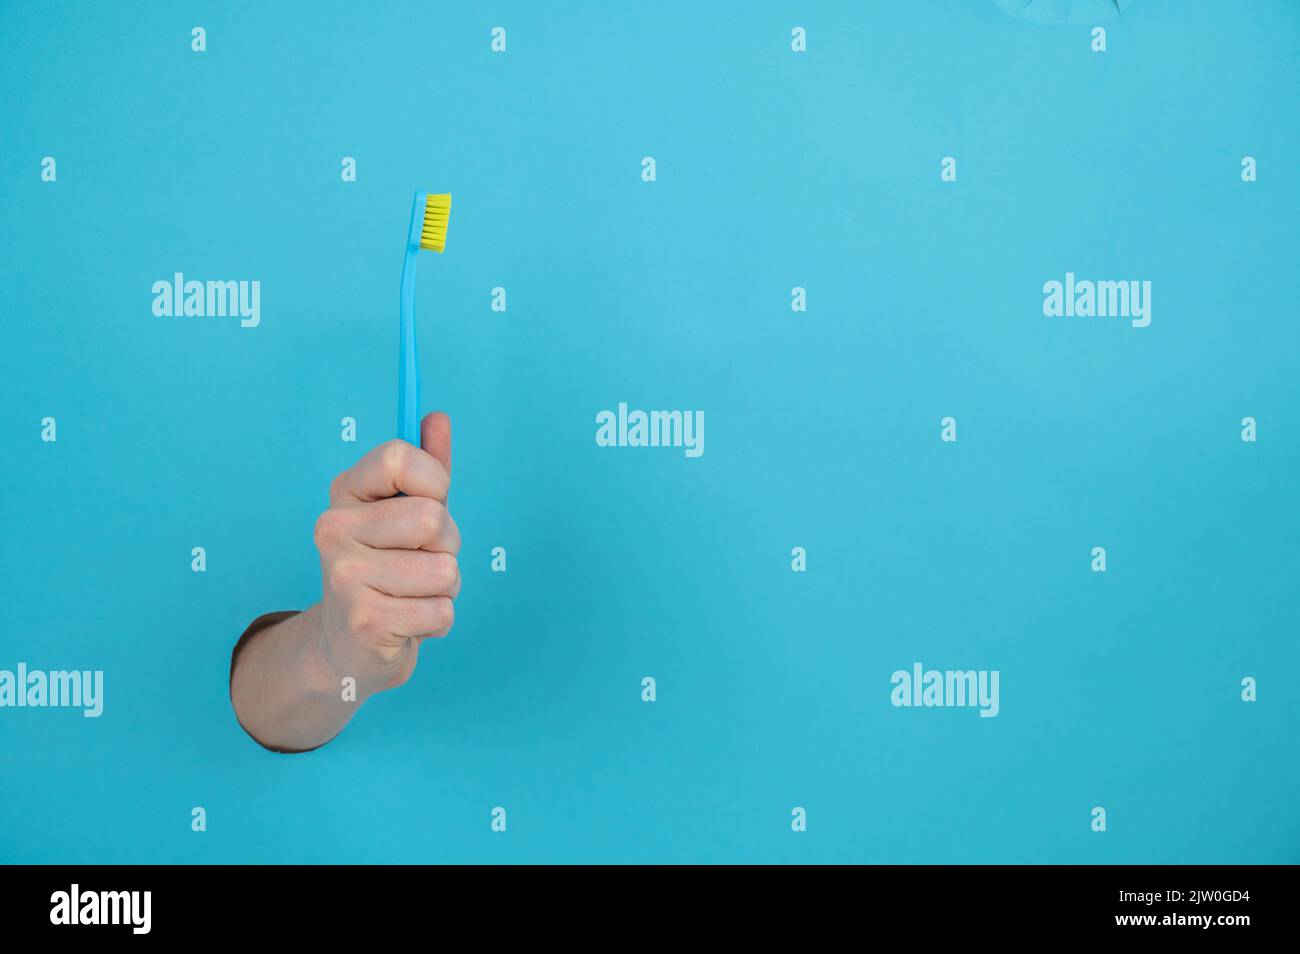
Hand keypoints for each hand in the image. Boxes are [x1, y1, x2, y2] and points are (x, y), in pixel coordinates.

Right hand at [311, 412, 460, 695]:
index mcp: (346, 493)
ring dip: (445, 589)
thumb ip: (427, 468)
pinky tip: (408, 622)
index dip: (434, 480)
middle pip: (432, 518)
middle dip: (447, 544)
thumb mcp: (407, 514)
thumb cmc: (389, 568)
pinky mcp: (365, 621)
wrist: (346, 645)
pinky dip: (437, 621)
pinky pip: (442, 612)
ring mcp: (345, 575)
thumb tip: (438, 417)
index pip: (399, 457)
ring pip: (444, 570)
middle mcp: (335, 529)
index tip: (431, 500)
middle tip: (421, 560)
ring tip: (413, 594)